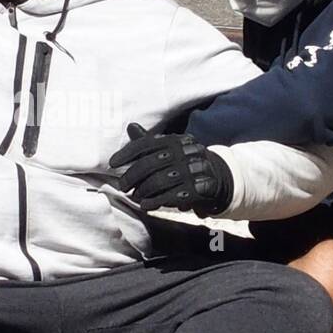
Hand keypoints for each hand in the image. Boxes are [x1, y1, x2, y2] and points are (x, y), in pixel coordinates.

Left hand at [108, 123, 233, 215]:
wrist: (220, 179)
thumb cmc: (186, 164)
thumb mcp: (170, 151)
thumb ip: (149, 143)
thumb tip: (131, 126)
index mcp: (177, 140)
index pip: (148, 143)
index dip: (127, 153)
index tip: (112, 163)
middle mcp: (187, 152)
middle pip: (153, 162)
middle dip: (133, 175)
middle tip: (122, 186)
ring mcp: (196, 170)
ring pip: (162, 180)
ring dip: (144, 191)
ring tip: (134, 197)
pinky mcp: (202, 188)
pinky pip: (175, 196)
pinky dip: (157, 201)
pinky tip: (147, 205)